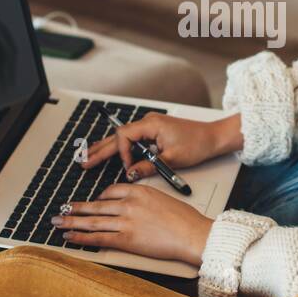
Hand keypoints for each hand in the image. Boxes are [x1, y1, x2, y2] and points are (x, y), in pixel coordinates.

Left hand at [52, 183, 212, 265]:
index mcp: (139, 190)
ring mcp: (126, 221)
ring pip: (92, 220)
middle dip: (76, 208)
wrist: (192, 233)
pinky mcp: (126, 239)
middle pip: (96, 205)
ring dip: (72, 221)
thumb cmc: (185, 219)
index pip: (111, 191)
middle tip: (62, 208)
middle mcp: (129, 204)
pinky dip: (81, 236)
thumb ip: (145, 200)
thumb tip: (135, 208)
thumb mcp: (163, 198)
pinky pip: (98, 237)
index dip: (99, 198)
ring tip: (58, 221)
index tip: (93, 202)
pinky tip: (70, 236)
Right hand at [80, 112, 241, 180]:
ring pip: (122, 138)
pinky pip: (131, 140)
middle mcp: (148, 123)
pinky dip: (120, 148)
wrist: (213, 138)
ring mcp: (150, 127)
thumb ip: (149, 166)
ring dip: (107, 148)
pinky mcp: (154, 133)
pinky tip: (111, 154)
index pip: (124, 137)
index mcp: (151, 124)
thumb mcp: (173, 159)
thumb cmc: (198, 144)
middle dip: (101, 149)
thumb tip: (131, 174)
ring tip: (90, 157)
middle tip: (84, 161)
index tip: (127, 167)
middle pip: (117, 136)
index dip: (122, 153)